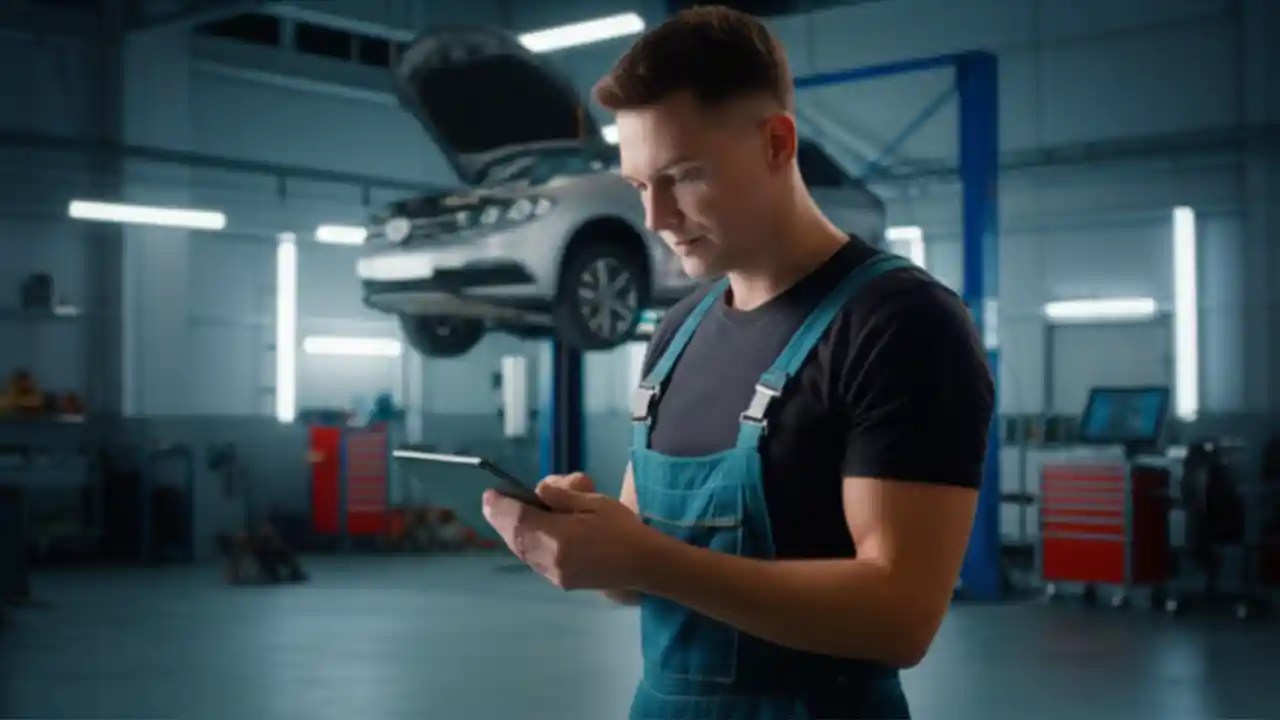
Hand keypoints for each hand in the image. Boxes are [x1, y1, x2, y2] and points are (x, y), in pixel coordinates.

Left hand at [481, 474, 656, 590]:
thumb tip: (537, 494)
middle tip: (491, 503)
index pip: (520, 520)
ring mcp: (555, 575)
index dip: (501, 507)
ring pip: (522, 552)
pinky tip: (527, 534)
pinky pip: (534, 561)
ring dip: (512, 533)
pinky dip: (524, 545)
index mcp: (560, 537)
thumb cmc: (623, 528)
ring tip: (506, 516)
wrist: (645, 564)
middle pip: (515, 538)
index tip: (490, 494)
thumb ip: (562, 497)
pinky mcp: (561, 582)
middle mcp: (552, 559)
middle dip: (501, 520)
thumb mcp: (594, 501)